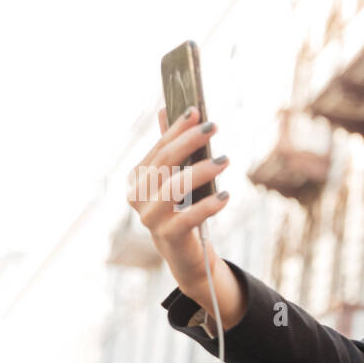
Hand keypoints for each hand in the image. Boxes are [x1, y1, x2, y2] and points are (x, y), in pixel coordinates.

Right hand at [127, 108, 242, 323]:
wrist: (185, 254)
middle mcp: (138, 197)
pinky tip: (225, 194)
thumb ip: (168, 147)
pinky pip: (189, 217)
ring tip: (225, 159)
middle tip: (213, 126)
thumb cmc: (181, 209)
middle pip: (164, 163)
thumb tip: (164, 108)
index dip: (176, 128)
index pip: (159, 148)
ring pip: (174, 188)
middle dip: (189, 142)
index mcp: (137, 179)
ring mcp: (151, 218)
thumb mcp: (174, 177)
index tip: (196, 110)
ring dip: (201, 171)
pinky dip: (208, 205)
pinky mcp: (169, 236)